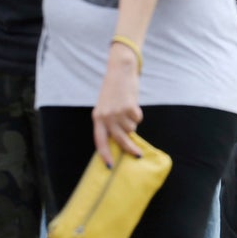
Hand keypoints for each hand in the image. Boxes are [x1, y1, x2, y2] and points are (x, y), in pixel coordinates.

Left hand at [92, 45, 143, 166]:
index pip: (100, 141)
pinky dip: (138, 114)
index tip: (110, 166)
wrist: (120, 72)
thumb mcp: (106, 107)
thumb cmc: (113, 90)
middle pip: (120, 139)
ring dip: (132, 122)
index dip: (104, 154)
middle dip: (130, 149)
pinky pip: (138, 118)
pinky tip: (132, 103)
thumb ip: (110, 122)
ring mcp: (118, 112)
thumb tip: (123, 138)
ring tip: (128, 109)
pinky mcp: (129, 107)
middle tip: (138, 155)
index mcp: (97, 118)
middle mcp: (106, 117)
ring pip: (132, 128)